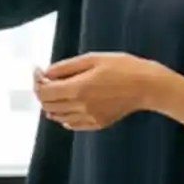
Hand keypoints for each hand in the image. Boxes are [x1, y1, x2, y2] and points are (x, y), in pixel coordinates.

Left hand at [33, 52, 164, 130]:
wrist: (147, 86)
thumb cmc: (122, 67)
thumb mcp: (93, 59)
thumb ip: (66, 67)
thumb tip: (46, 73)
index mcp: (78, 89)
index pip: (44, 92)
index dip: (37, 81)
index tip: (38, 71)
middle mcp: (80, 107)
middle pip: (48, 105)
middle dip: (42, 92)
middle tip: (46, 79)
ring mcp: (89, 118)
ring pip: (58, 117)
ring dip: (52, 104)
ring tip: (57, 90)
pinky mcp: (97, 124)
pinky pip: (72, 124)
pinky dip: (64, 116)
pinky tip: (69, 105)